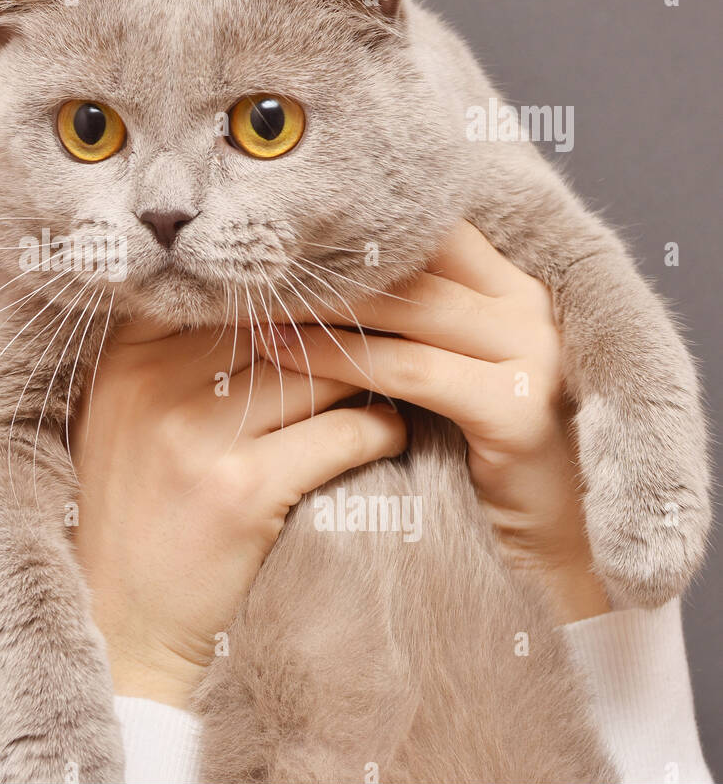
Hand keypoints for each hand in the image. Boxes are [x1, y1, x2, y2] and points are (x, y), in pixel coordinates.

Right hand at [68, 318, 407, 708]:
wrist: (123, 625)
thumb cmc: (133, 515)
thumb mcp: (125, 420)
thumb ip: (174, 358)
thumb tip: (271, 304)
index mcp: (125, 358)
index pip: (227, 292)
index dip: (288, 292)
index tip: (334, 298)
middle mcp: (153, 383)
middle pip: (280, 324)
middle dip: (339, 330)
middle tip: (387, 339)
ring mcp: (196, 435)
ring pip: (319, 372)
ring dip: (369, 377)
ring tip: (392, 387)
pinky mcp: (243, 490)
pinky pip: (342, 434)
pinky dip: (379, 431)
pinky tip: (389, 435)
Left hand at [274, 219, 609, 623]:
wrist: (534, 555)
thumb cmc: (465, 462)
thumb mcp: (433, 374)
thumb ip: (395, 321)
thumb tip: (296, 274)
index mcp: (508, 286)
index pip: (423, 229)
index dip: (348, 228)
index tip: (275, 233)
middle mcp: (528, 306)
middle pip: (412, 260)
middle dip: (324, 264)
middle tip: (249, 265)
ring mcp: (532, 352)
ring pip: (406, 307)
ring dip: (318, 307)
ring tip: (249, 309)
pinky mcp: (518, 407)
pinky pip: (409, 370)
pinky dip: (339, 359)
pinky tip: (281, 354)